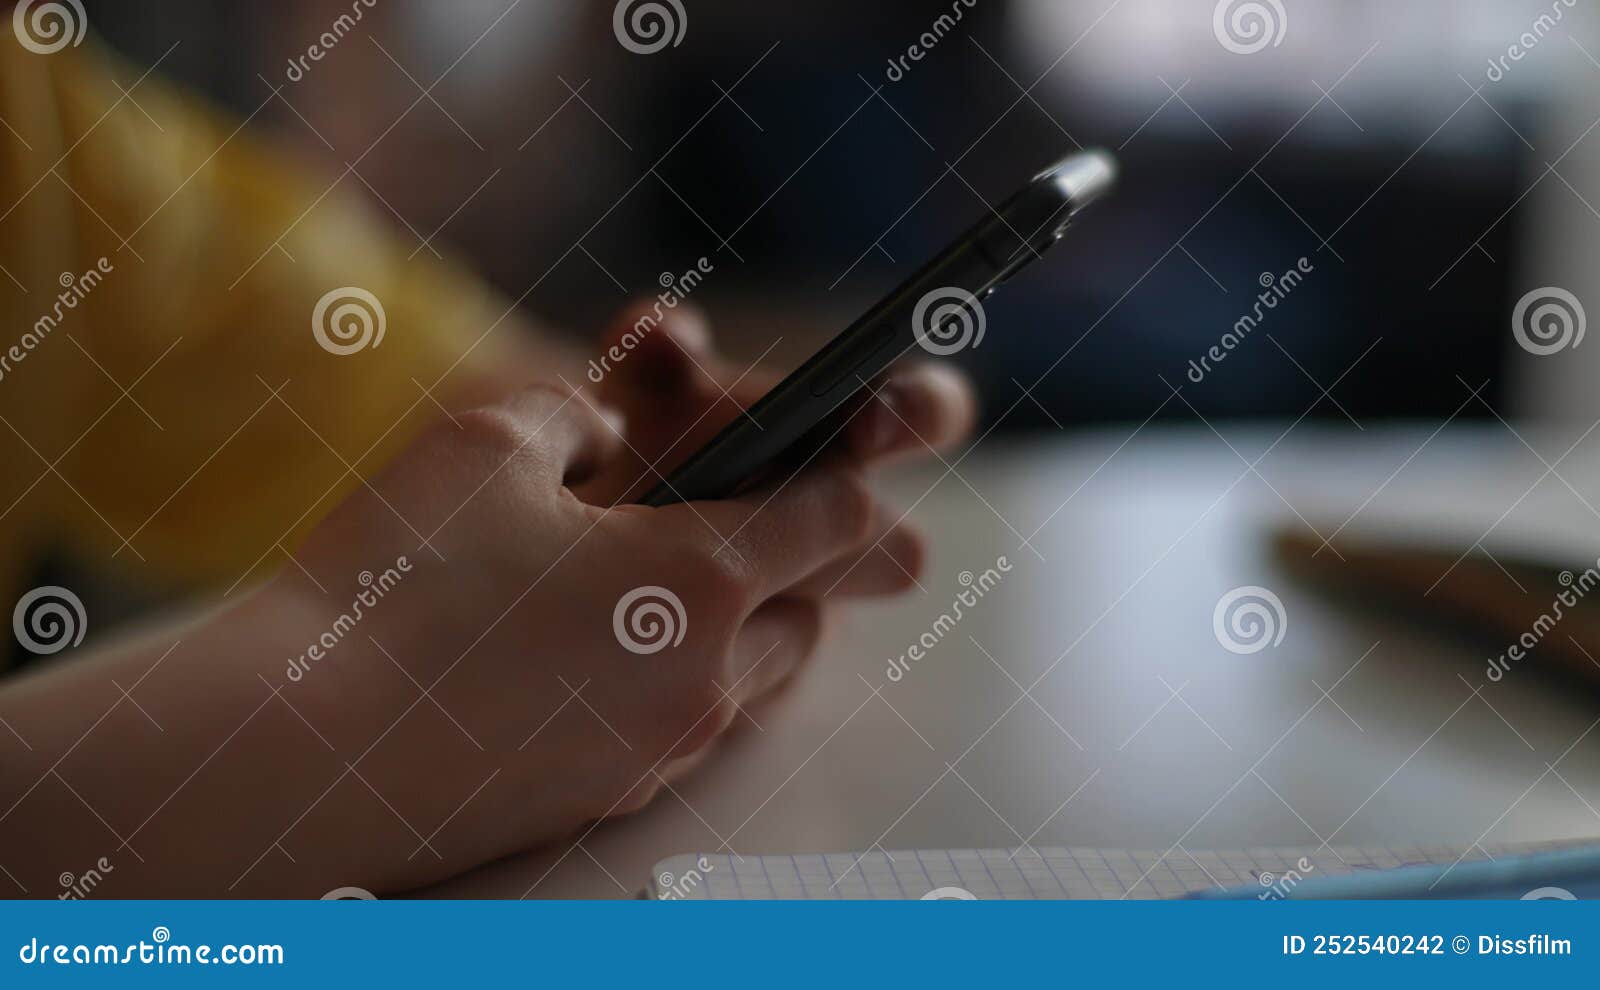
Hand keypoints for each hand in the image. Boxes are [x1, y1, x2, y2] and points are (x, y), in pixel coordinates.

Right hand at [263, 303, 974, 891]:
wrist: (294, 753)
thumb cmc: (393, 584)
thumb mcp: (484, 443)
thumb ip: (573, 411)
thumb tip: (602, 427)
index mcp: (702, 582)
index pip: (835, 522)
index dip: (844, 478)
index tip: (840, 458)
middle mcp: (705, 681)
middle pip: (805, 614)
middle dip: (787, 563)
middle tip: (726, 521)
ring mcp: (658, 753)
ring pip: (748, 683)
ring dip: (732, 631)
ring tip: (657, 588)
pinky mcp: (604, 799)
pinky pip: (680, 731)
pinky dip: (669, 685)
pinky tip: (588, 655)